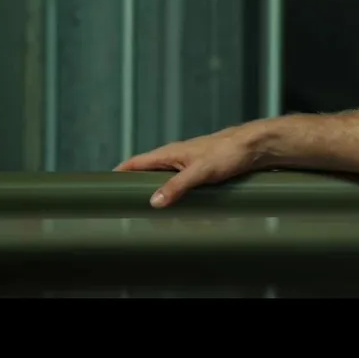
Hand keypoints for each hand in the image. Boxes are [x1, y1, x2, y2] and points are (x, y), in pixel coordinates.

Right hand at [114, 121, 272, 207]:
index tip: (101, 187)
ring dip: (154, 192)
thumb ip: (177, 186)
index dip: (118, 173)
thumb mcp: (201, 171)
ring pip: (164, 179)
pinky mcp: (203, 171)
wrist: (257, 146)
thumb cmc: (230, 152)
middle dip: (133, 187)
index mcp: (169, 153)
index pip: (135, 163)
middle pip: (146, 173)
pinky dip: (173, 194)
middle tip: (121, 206)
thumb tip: (153, 202)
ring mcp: (189, 164)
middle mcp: (176, 157)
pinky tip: (175, 207)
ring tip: (144, 212)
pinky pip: (180, 183)